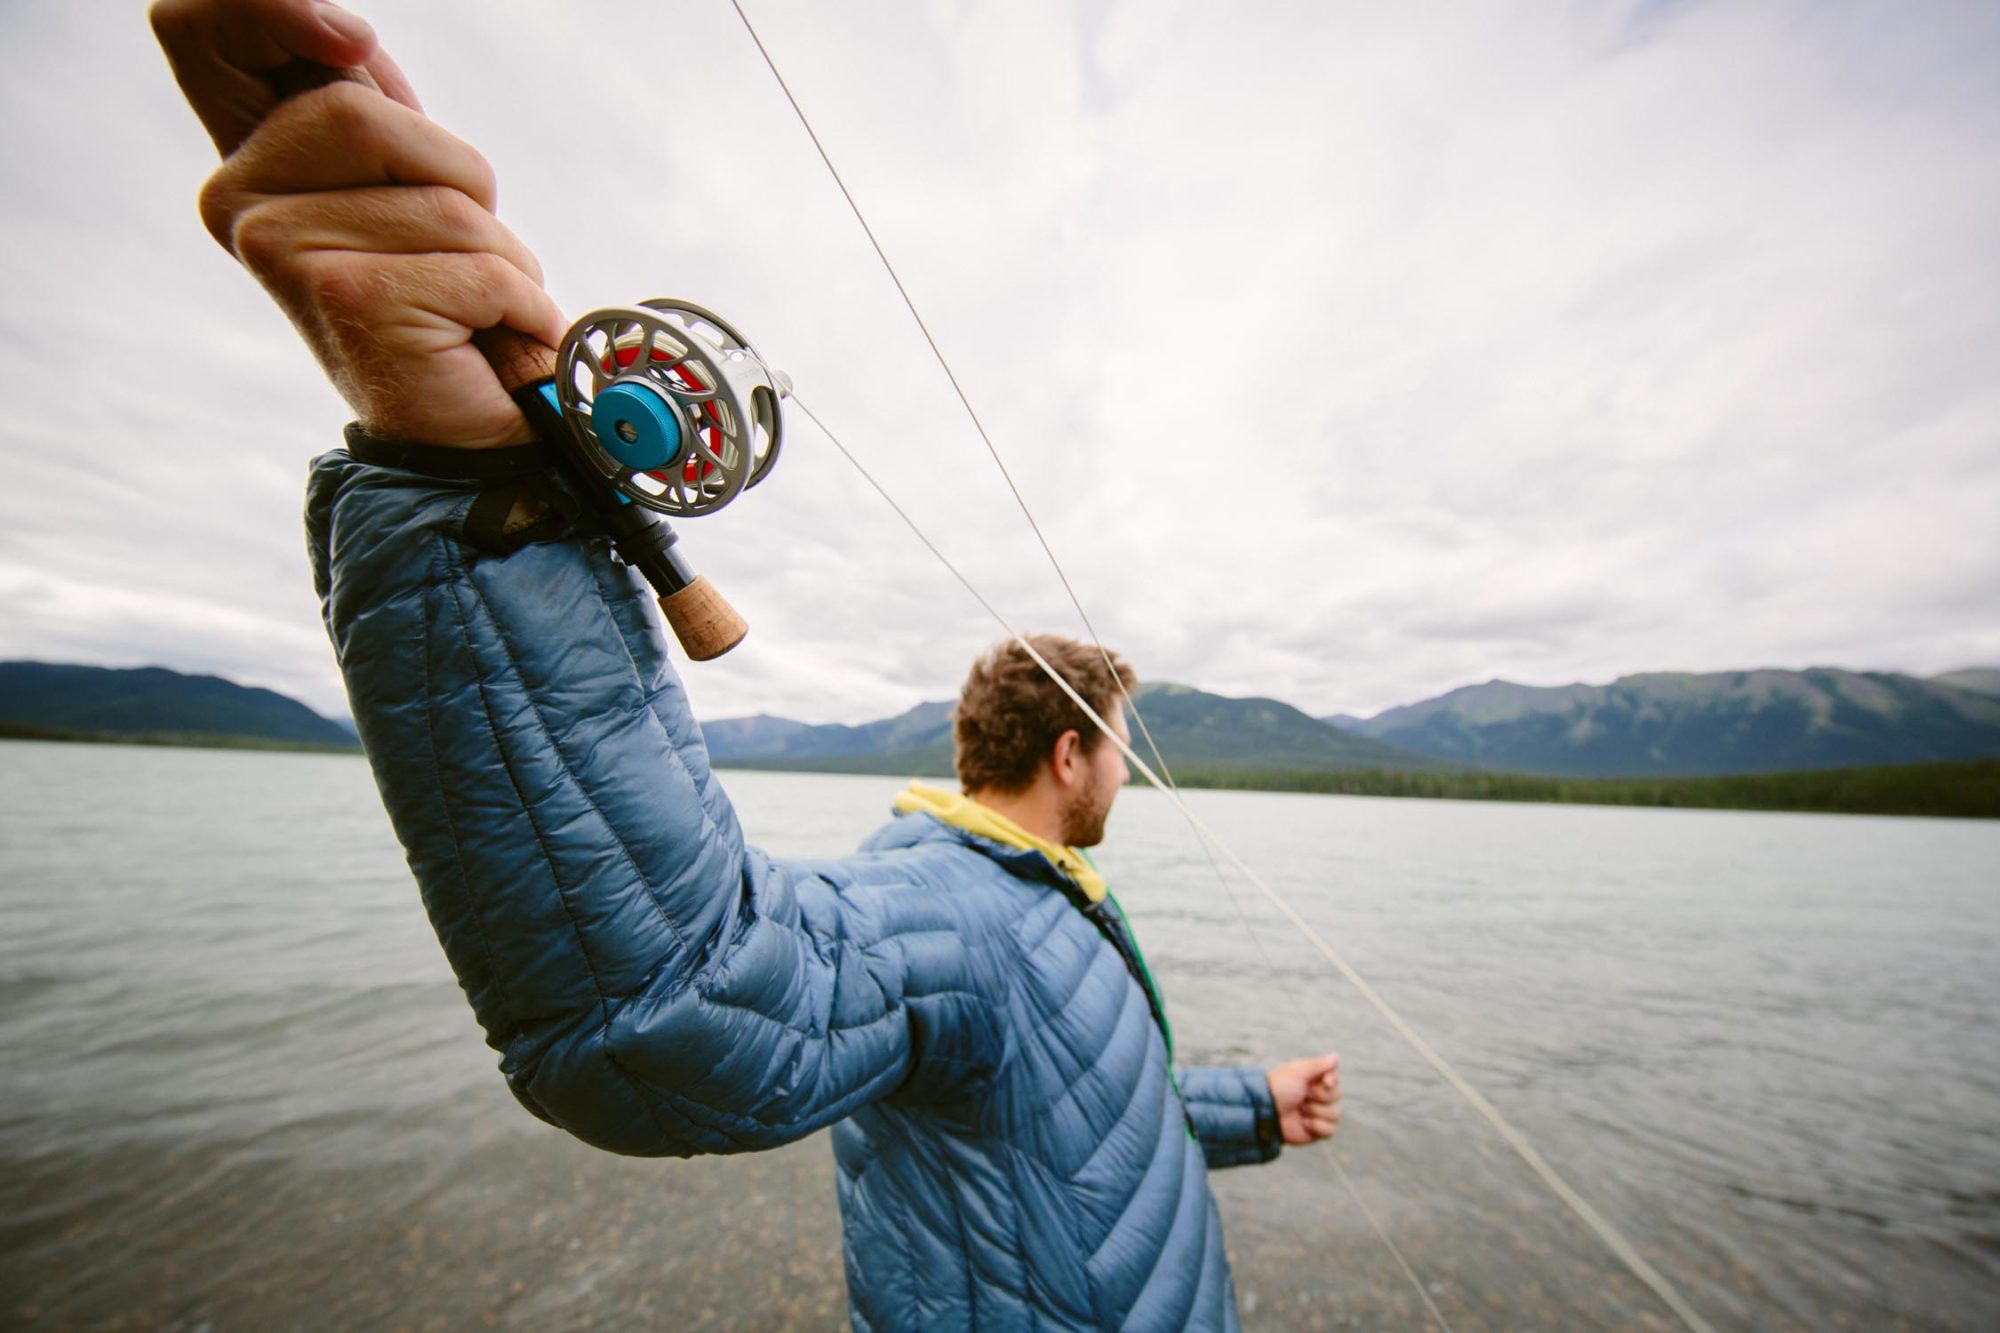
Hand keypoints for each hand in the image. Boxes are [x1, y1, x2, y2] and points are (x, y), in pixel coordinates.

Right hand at [153, 0, 565, 446]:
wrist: (465, 433)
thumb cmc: (446, 303)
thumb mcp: (404, 182)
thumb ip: (369, 105)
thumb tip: (345, 30)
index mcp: (247, 160)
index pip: (198, 25)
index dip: (267, 5)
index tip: (351, 38)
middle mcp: (241, 204)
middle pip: (362, 110)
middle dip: (454, 176)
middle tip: (458, 248)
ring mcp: (286, 253)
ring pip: (447, 197)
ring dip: (500, 256)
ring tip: (475, 307)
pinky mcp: (351, 300)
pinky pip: (483, 267)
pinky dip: (519, 304)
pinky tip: (489, 339)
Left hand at [1268, 1051, 1341, 1146]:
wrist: (1266, 1112)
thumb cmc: (1279, 1088)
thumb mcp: (1298, 1072)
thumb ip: (1319, 1065)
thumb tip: (1336, 1056)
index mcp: (1313, 1080)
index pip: (1334, 1078)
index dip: (1332, 1080)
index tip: (1325, 1081)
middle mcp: (1318, 1096)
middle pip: (1338, 1095)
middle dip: (1320, 1096)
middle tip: (1303, 1095)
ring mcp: (1318, 1114)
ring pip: (1336, 1114)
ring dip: (1317, 1111)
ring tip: (1300, 1110)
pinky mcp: (1316, 1131)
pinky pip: (1331, 1130)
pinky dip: (1318, 1127)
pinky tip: (1304, 1123)